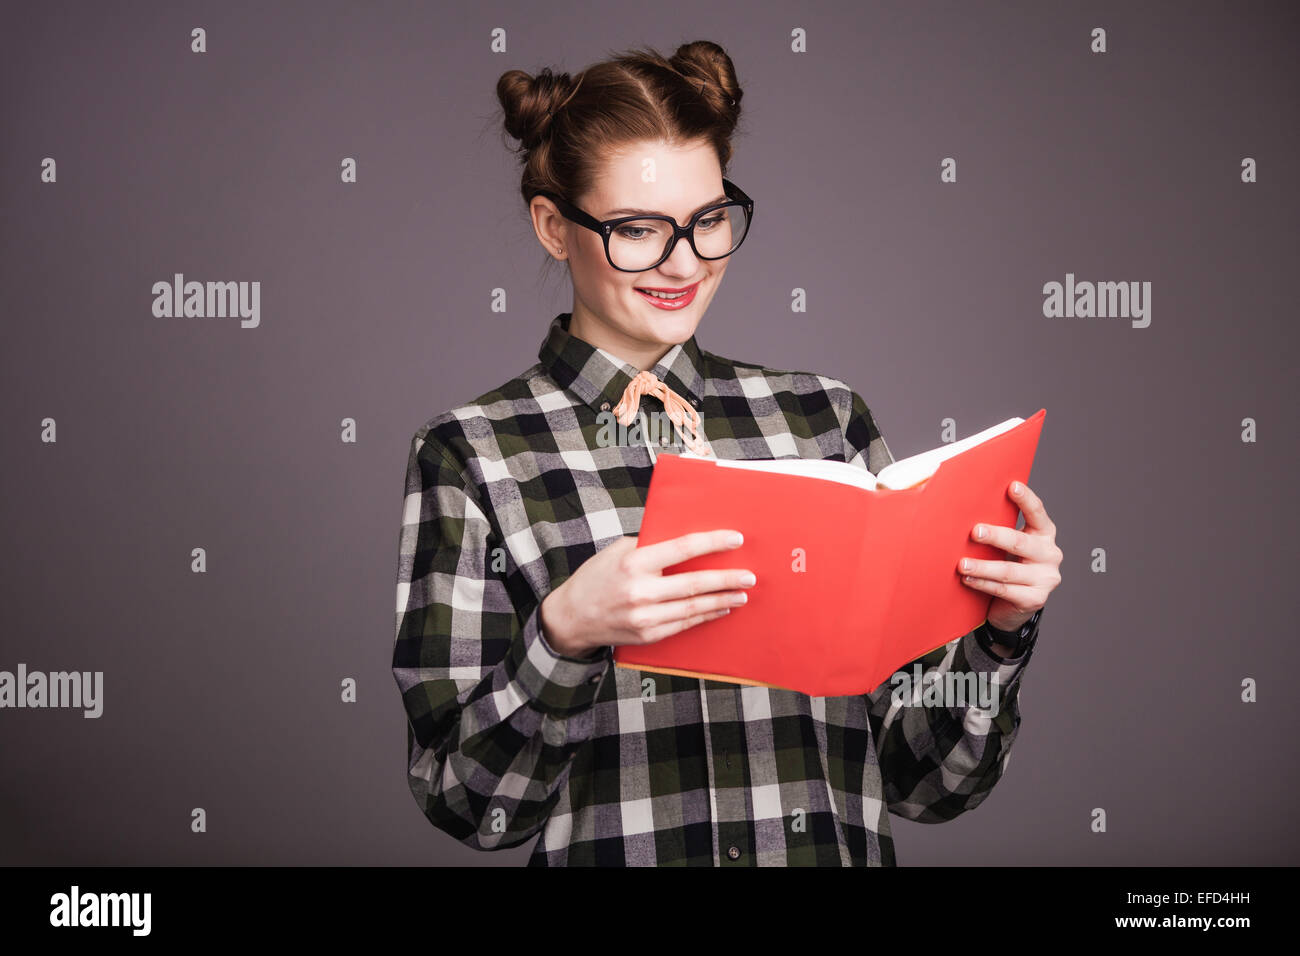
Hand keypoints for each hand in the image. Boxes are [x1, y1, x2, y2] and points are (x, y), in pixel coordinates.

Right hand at [540, 529, 755, 658]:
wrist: (571, 617)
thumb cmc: (597, 577)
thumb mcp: (618, 551)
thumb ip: (650, 545)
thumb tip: (689, 542)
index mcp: (634, 562)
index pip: (682, 549)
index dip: (712, 543)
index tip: (736, 539)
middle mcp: (640, 591)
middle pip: (694, 584)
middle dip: (726, 579)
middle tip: (749, 576)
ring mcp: (644, 617)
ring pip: (693, 608)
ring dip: (721, 601)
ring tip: (741, 594)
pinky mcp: (647, 635)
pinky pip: (684, 625)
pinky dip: (705, 617)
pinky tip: (720, 609)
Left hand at [957, 480, 1061, 632]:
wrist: (1012, 604)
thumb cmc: (1006, 564)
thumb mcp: (1007, 544)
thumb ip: (998, 525)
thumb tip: (966, 505)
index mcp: (1044, 533)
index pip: (1037, 512)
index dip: (1026, 499)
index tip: (1012, 486)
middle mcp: (1049, 554)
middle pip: (1020, 542)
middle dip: (996, 536)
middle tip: (975, 532)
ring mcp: (1045, 578)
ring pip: (1009, 570)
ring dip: (983, 566)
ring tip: (962, 564)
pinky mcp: (1035, 599)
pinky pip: (1005, 589)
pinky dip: (983, 584)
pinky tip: (967, 579)